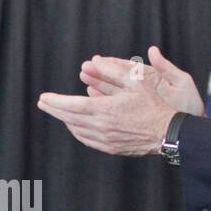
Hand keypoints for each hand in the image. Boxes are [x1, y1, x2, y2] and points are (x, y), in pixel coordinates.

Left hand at [37, 53, 179, 156]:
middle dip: (54, 110)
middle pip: (69, 119)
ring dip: (65, 120)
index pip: (72, 106)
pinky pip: (86, 139)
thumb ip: (113, 71)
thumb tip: (93, 62)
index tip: (43, 97)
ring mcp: (105, 140)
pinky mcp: (110, 148)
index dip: (56, 102)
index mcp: (105, 109)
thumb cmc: (153, 104)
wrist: (167, 132)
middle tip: (44, 103)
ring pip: (76, 130)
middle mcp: (102, 127)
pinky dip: (77, 131)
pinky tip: (75, 125)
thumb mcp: (135, 81)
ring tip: (59, 111)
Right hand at [81, 46, 204, 116]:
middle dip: (100, 74)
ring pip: (113, 93)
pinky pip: (116, 107)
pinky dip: (104, 102)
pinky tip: (92, 98)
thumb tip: (152, 50)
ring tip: (84, 80)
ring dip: (98, 86)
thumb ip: (166, 67)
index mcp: (152, 79)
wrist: (192, 128)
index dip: (112, 64)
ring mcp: (137, 103)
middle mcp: (143, 90)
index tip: (96, 60)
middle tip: (83, 70)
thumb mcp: (182, 83)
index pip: (128, 69)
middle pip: (117, 80)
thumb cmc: (190, 106)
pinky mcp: (134, 115)